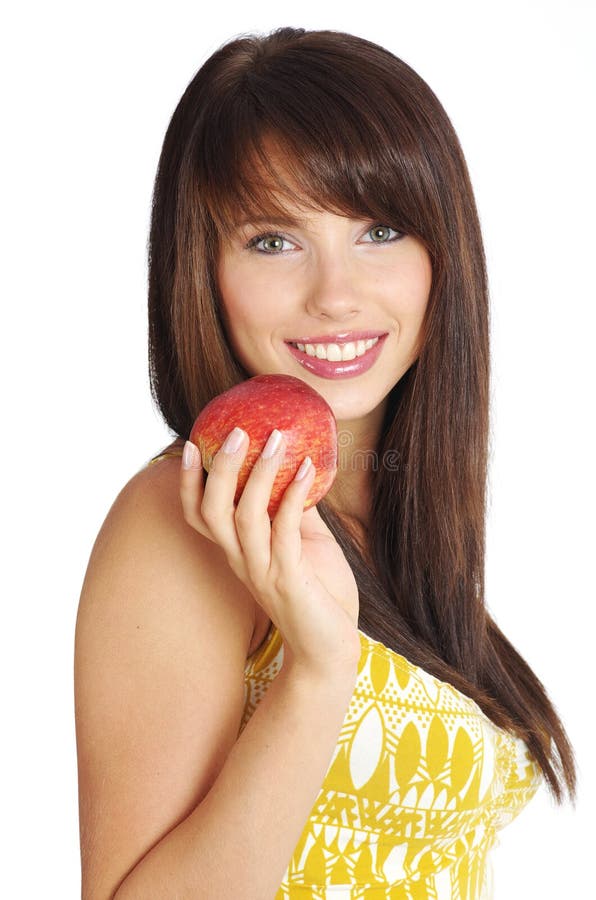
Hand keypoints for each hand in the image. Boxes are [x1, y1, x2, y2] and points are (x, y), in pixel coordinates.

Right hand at [180, 428, 360, 678]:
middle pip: (213, 510)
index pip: (198, 515)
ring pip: (245, 516)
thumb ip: (293, 511)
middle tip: (236, 431)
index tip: (191, 444)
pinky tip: (308, 468)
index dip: (189, 482)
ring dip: (260, 473)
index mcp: (238, 552)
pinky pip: (286, 531)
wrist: (331, 650)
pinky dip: (294, 496)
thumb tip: (299, 470)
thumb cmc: (318, 594)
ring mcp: (262, 571)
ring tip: (276, 438)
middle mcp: (241, 561)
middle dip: (221, 468)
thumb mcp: (304, 544)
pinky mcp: (289, 580)